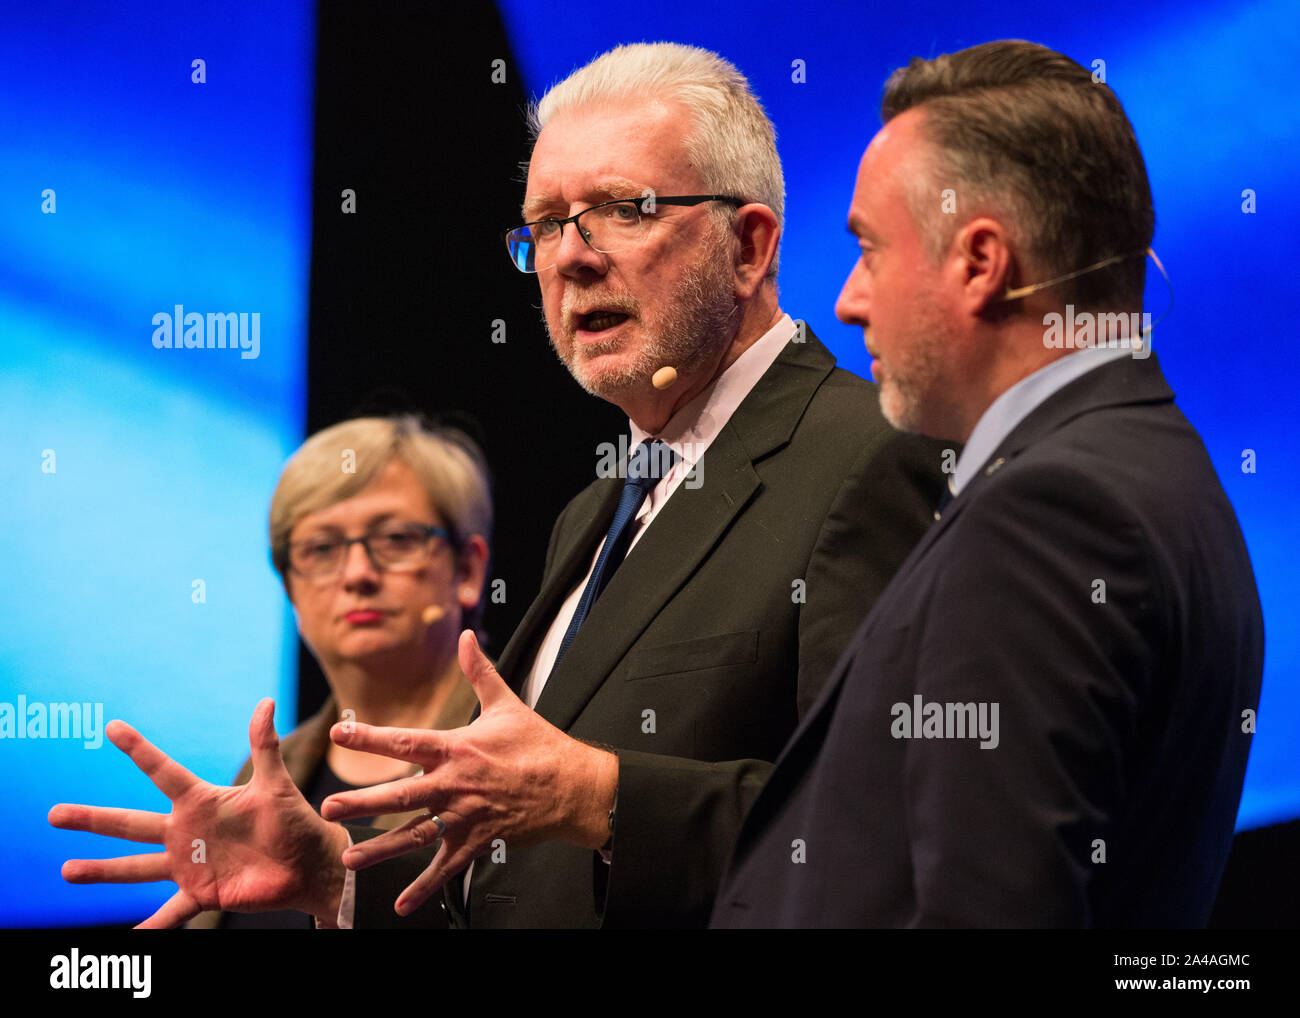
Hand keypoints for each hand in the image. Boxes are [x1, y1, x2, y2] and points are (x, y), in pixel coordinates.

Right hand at [49, 699, 350, 928]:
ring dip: (102, 871)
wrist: (307, 864)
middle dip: (93, 819)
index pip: (163, 771)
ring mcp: (189, 863)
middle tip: (54, 814)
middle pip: (130, 822)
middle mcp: (187, 831)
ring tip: (67, 870)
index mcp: (201, 801)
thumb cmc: (293, 820)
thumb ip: (264, 745)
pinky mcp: (201, 891)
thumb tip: (266, 701)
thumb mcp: (276, 783)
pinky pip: (170, 912)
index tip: (112, 727)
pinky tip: (130, 935)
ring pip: (135, 867)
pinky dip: (151, 926)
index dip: (138, 749)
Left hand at [321, 630, 617, 914]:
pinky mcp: (477, 840)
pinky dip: (424, 889)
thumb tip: (465, 636)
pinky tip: (401, 905)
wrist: (572, 786)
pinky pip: (446, 868)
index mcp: (457, 747)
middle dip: (362, 802)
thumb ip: (479, 672)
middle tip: (329, 808)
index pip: (405, 740)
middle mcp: (455, 783)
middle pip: (400, 795)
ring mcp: (465, 815)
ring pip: (415, 834)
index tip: (340, 731)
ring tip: (349, 859)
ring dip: (380, 850)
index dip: (370, 735)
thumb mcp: (507, 703)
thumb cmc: (538, 744)